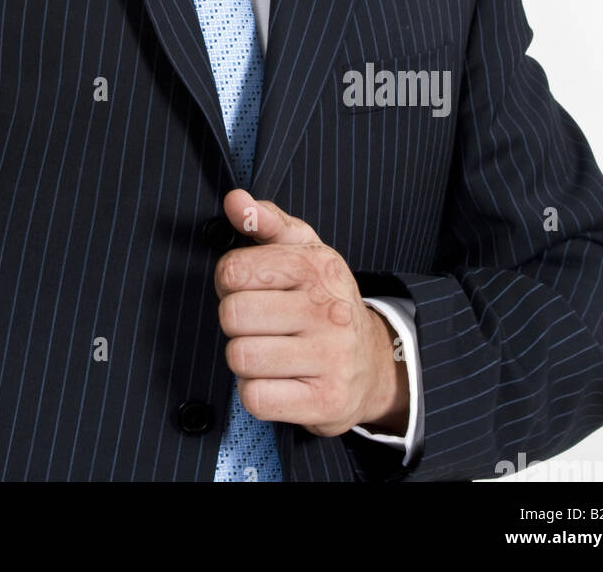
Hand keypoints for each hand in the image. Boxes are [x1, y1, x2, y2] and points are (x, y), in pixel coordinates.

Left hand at [214, 188, 409, 437]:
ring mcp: (331, 357)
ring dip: (245, 359)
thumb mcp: (303, 250)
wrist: (373, 362)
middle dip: (236, 322)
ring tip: (271, 351)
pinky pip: (255, 397)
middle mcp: (328, 309)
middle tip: (261, 324)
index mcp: (316, 266)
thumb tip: (236, 201)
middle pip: (233, 315)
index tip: (249, 288)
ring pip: (241, 357)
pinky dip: (256, 392)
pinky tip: (278, 381)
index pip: (234, 270)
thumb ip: (265, 220)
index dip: (229, 281)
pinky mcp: (326, 401)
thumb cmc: (324, 300)